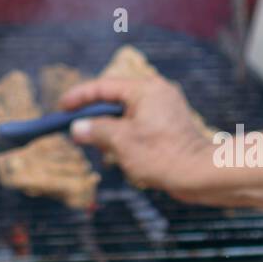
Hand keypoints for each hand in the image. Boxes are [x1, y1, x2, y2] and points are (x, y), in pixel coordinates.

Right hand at [60, 76, 217, 198]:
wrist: (200, 174)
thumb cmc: (162, 155)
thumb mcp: (121, 142)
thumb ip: (96, 131)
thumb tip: (77, 128)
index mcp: (145, 90)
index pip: (104, 86)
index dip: (79, 97)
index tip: (62, 107)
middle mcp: (156, 93)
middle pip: (115, 100)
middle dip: (95, 116)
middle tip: (75, 129)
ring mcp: (165, 109)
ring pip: (126, 114)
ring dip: (110, 129)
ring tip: (99, 147)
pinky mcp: (170, 126)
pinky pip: (139, 124)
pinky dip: (125, 135)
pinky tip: (119, 154)